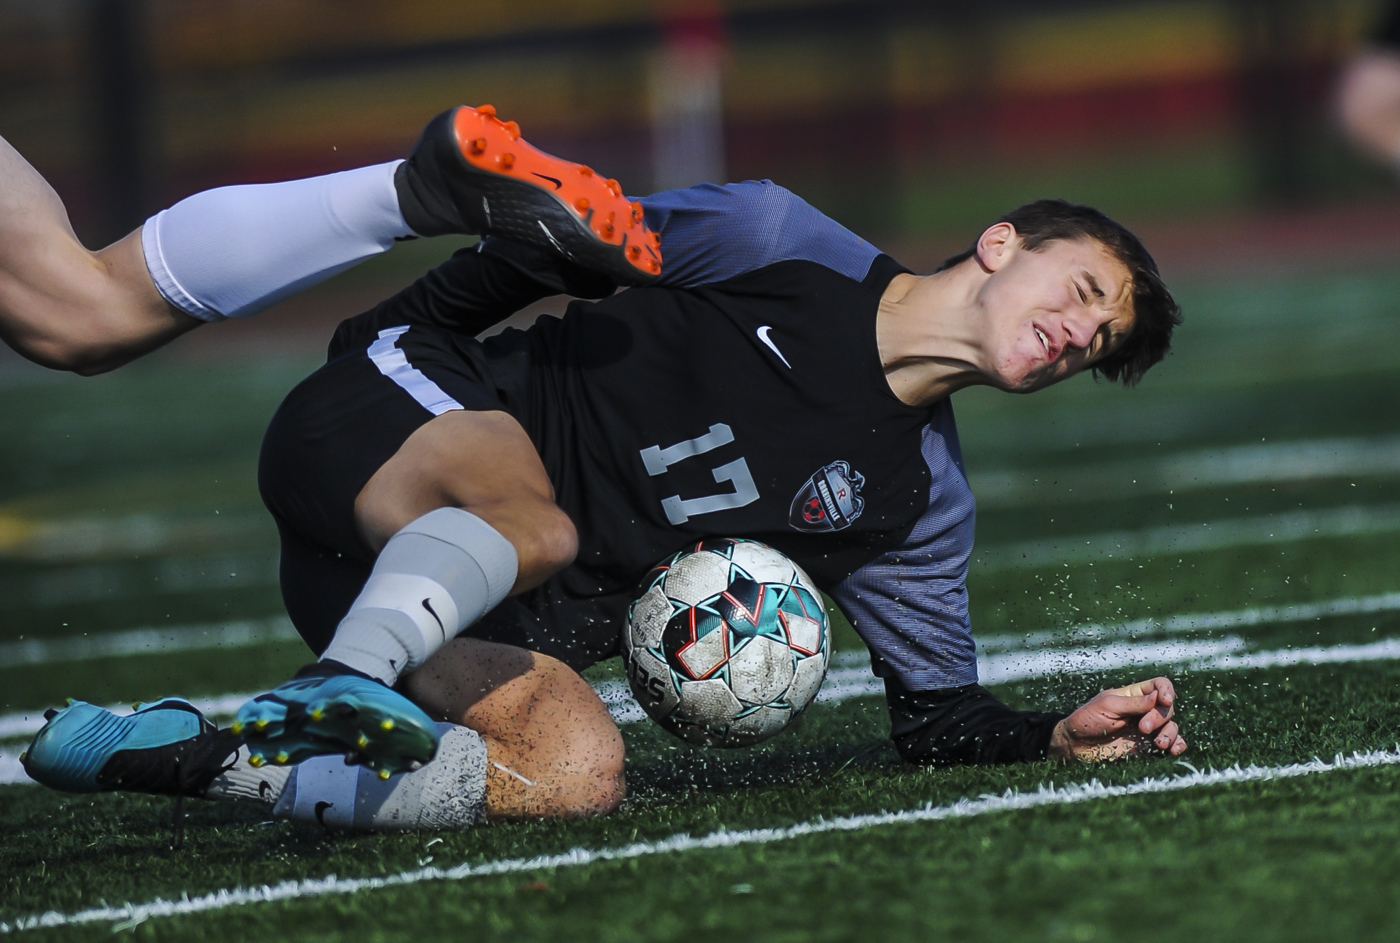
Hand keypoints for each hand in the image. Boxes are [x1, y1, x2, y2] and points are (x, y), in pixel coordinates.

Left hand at [1048, 677, 1186, 762]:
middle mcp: (1144, 710)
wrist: (1076, 745)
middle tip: (1142, 728)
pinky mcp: (1147, 746)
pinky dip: (1177, 745)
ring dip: (1171, 734)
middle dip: (1159, 718)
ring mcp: (1147, 730)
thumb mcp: (1107, 706)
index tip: (1165, 700)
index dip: (1166, 690)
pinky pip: (1170, 744)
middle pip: (1167, 708)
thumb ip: (1133, 703)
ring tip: (1159, 744)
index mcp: (1133, 695)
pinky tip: (1173, 751)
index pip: (1158, 685)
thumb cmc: (1087, 720)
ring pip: (1172, 726)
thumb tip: (1158, 697)